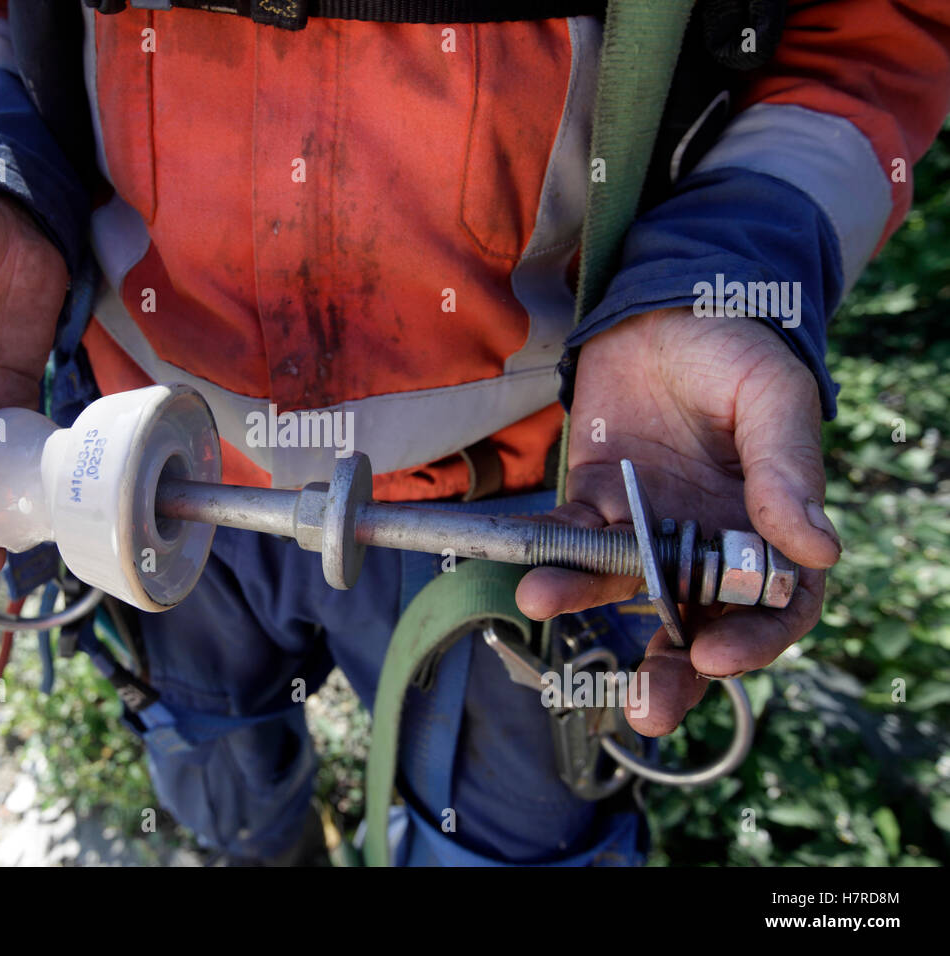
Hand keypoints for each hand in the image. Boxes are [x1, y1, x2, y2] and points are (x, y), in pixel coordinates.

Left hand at [515, 307, 840, 735]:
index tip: (717, 656)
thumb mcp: (772, 397)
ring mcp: (650, 525)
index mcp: (772, 526)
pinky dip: (554, 555)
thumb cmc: (736, 346)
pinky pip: (573, 537)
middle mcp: (710, 540)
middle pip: (699, 623)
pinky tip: (531, 569)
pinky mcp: (597, 500)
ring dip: (589, 608)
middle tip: (647, 712)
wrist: (669, 304)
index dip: (754, 640)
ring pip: (625, 590)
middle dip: (673, 672)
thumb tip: (820, 551)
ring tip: (548, 608)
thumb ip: (786, 470)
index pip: (777, 605)